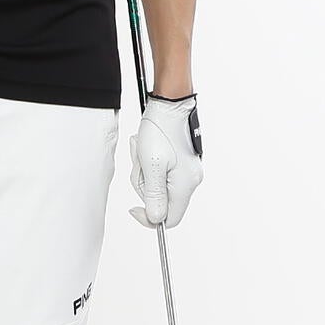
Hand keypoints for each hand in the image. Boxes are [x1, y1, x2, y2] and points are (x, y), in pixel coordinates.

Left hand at [127, 93, 203, 229]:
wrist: (169, 105)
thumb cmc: (160, 129)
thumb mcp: (151, 165)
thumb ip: (154, 195)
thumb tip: (156, 219)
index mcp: (185, 185)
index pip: (170, 219)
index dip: (149, 218)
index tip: (133, 208)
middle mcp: (190, 181)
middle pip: (161, 200)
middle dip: (144, 184)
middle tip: (140, 163)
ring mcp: (187, 172)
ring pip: (158, 185)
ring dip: (144, 171)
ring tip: (142, 150)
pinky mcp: (181, 163)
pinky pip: (161, 173)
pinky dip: (149, 164)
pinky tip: (146, 148)